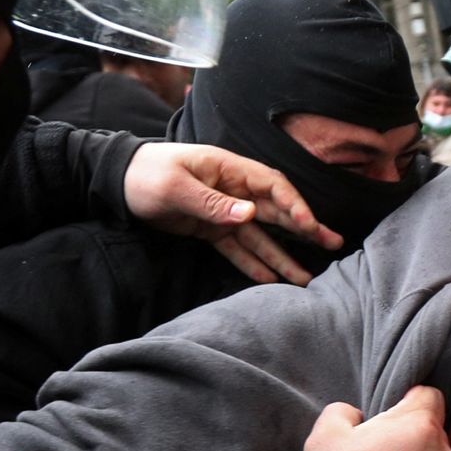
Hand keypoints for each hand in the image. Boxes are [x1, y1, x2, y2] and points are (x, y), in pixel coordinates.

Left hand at [123, 142, 343, 284]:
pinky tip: (270, 280)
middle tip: (333, 244)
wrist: (117, 182)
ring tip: (305, 277)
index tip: (308, 226)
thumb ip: (213, 202)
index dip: (293, 205)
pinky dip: (251, 263)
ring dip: (282, 255)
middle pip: (276, 210)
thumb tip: (251, 214)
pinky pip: (236, 247)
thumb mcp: (176, 187)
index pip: (272, 186)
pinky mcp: (210, 228)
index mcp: (229, 169)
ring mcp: (223, 210)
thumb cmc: (145, 174)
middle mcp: (233, 189)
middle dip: (305, 229)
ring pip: (260, 235)